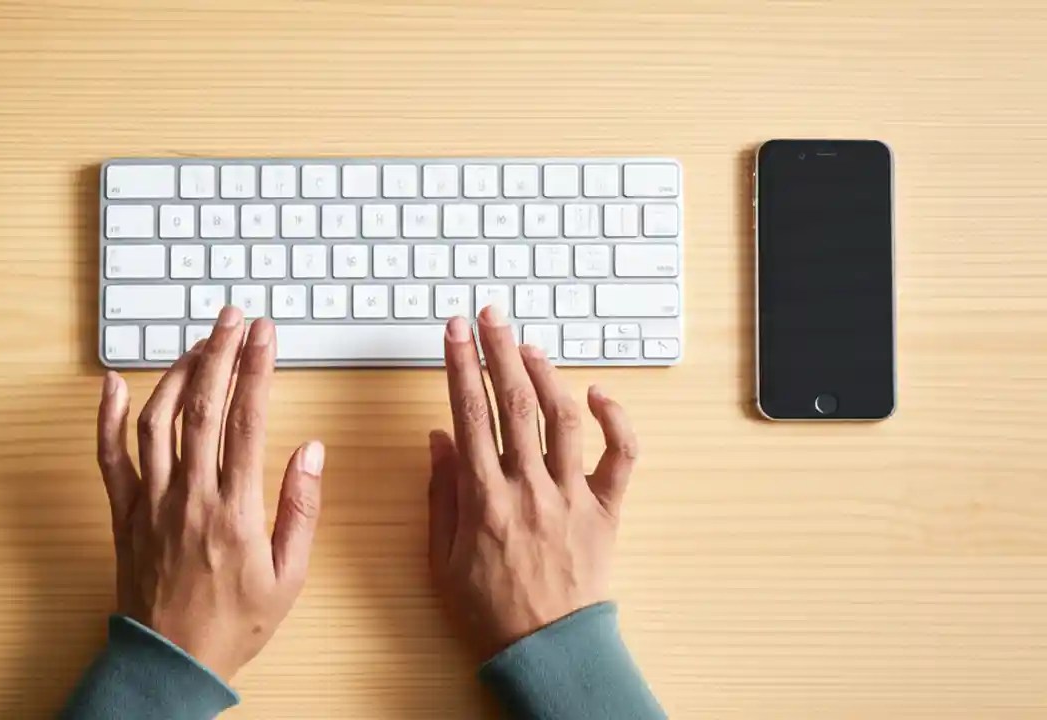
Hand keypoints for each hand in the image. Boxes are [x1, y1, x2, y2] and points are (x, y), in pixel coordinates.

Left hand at [95, 307, 324, 679]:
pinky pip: (109, 458)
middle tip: (230, 315)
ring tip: (196, 342)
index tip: (264, 333)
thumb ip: (301, 509)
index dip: (256, 369)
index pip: (246, 421)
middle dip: (217, 352)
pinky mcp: (124, 514)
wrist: (171, 664)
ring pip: (156, 422)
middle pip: (200, 407)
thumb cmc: (234, 624)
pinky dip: (107, 418)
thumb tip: (311, 451)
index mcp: (236, 510)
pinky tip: (114, 384)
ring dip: (174, 373)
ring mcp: (151, 502)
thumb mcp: (289, 576)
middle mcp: (190, 497)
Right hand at [428, 308, 638, 658]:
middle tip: (489, 314)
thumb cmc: (490, 608)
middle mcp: (529, 487)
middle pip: (513, 402)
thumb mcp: (442, 557)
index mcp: (484, 498)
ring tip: (528, 343)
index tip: (454, 331)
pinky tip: (598, 392)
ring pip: (562, 417)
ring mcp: (572, 495)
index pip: (468, 413)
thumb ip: (441, 493)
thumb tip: (441, 437)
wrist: (546, 649)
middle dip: (498, 350)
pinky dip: (616, 419)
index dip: (459, 365)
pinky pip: (622, 456)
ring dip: (545, 373)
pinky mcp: (607, 508)